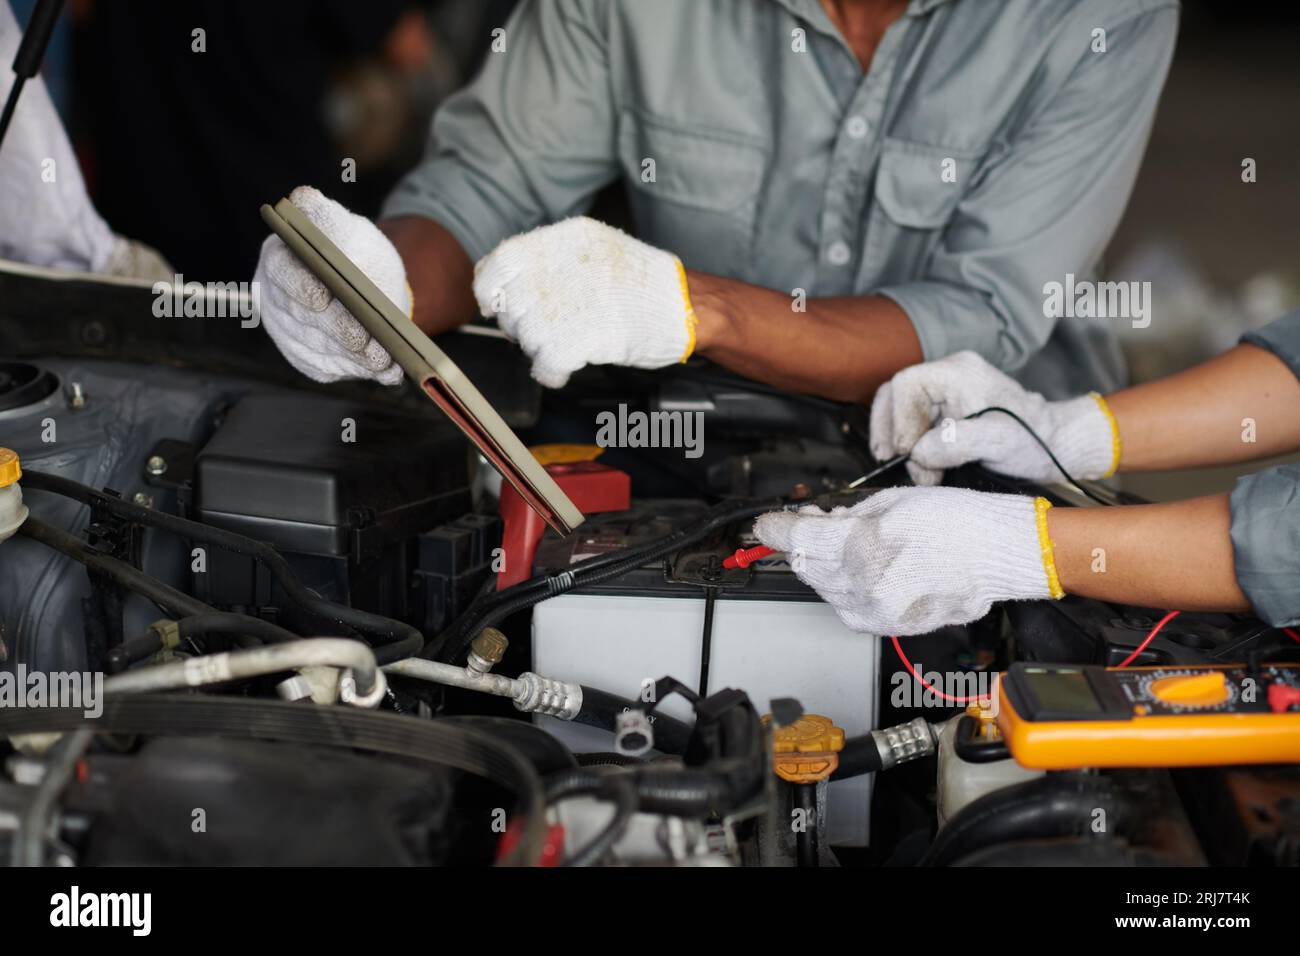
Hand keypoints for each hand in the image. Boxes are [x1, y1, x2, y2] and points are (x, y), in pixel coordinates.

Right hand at [255, 186, 408, 384]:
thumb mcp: (347, 226)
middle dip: (338, 332)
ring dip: (353, 358)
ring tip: (384, 361)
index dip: (303, 287)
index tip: (324, 298)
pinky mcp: (304, 357)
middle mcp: (273, 298)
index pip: (283, 274)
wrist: (372, 286)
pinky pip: (327, 369)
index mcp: (277, 259)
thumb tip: (301, 198)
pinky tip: (385, 372)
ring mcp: (285, 331)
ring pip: (316, 349)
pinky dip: (358, 372)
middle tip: (368, 342)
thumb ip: (326, 213)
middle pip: (302, 320)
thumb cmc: (356, 251)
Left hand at [472, 217, 695, 387]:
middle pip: (511, 305)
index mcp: (563, 240)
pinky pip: (544, 364)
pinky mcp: (581, 338)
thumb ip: (551, 258)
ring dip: (540, 347)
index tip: (492, 304)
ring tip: (567, 342)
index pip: (500, 263)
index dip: (490, 289)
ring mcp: (568, 303)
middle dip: (519, 325)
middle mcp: (559, 267)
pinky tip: (563, 368)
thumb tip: (508, 280)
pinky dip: (550, 372)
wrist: (683, 305)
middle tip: (545, 329)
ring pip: (525, 337)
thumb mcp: (594, 249)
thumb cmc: (642, 284)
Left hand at [753, 487, 1060, 634]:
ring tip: (857, 544)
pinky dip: (848, 586)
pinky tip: (870, 569)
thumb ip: (848, 516)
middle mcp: (863, 583)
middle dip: (805, 544)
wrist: (1000, 555)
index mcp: (861, 545)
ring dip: (827, 565)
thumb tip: (823, 523)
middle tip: (819, 523)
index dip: (774, 530)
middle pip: (806, 565)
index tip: (765, 525)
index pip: (797, 539)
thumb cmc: (958, 522)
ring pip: (824, 587)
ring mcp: (875, 610)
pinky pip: (849, 605)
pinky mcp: (886, 625)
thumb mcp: (892, 500)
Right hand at [869, 351, 1119, 485]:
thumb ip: (956, 443)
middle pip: (894, 394)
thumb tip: (918, 452)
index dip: (899, 419)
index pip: (907, 385)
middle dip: (890, 431)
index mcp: (959, 372)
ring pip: (897, 409)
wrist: (1051, 445)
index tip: (908, 452)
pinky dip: (908, 444)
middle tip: (892, 461)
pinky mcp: (943, 409)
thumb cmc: (1031, 440)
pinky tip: (920, 464)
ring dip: (897, 441)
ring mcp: (943, 391)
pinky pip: (910, 421)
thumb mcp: (998, 442)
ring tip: (915, 469)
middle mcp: (947, 375)